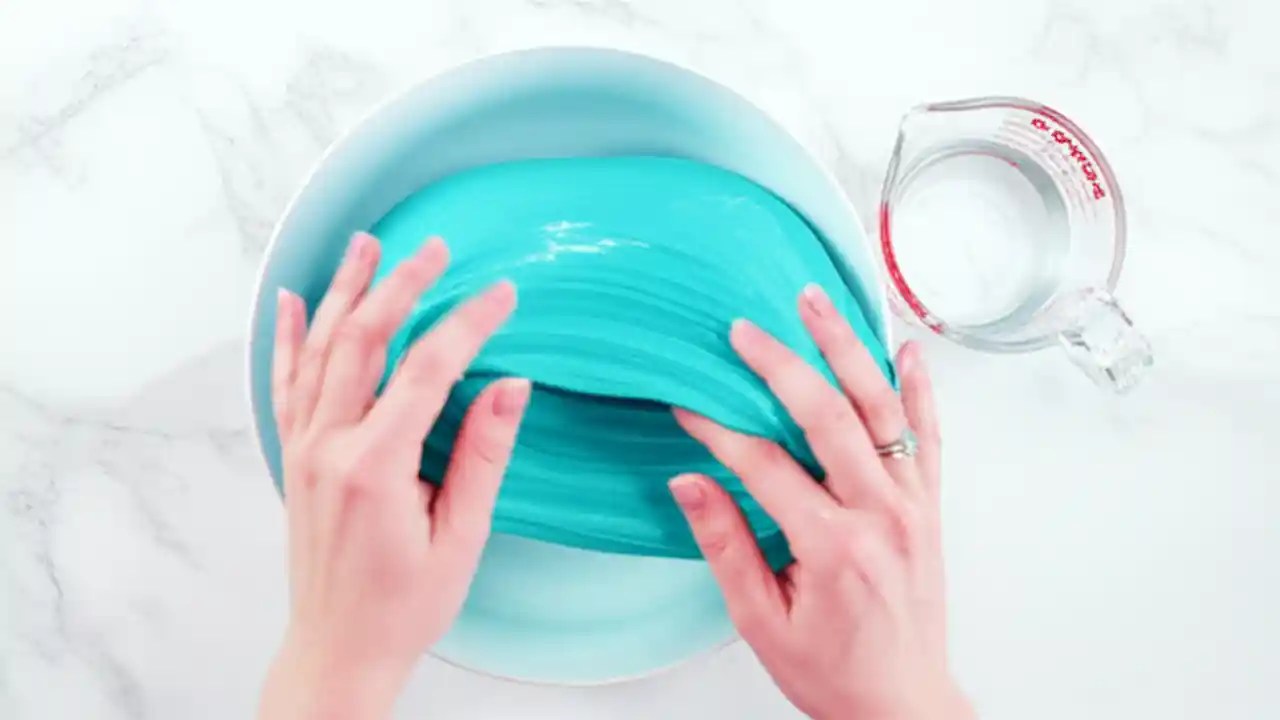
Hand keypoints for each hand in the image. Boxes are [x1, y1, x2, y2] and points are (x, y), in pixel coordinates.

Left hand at [259, 232, 528, 719]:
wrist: (338, 649)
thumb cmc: (403, 606)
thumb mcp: (460, 537)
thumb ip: (483, 456)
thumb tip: (509, 387)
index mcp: (375, 467)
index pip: (427, 370)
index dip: (467, 324)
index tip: (501, 294)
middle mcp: (329, 448)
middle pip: (365, 341)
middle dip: (401, 285)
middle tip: (434, 248)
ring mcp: (304, 450)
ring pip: (322, 350)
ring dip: (346, 292)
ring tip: (366, 244)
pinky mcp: (295, 458)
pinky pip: (287, 384)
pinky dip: (291, 338)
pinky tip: (296, 301)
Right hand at [669, 284, 972, 719]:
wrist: (903, 703)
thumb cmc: (834, 671)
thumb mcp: (761, 621)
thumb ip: (725, 546)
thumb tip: (689, 483)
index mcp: (831, 546)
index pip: (764, 463)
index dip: (718, 428)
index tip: (687, 404)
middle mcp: (880, 514)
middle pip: (827, 415)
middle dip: (781, 362)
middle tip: (745, 328)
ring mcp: (912, 505)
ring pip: (881, 408)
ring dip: (847, 348)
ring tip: (816, 302)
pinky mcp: (929, 506)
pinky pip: (928, 434)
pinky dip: (920, 388)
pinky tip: (905, 349)